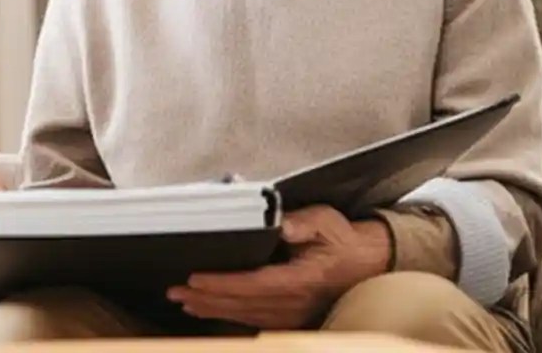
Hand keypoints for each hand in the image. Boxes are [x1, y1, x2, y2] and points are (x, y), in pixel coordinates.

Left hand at [166, 205, 390, 329]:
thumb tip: (282, 225)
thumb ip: (302, 223)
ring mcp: (292, 315)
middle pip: (241, 304)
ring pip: (243, 316)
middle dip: (205, 298)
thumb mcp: (325, 221)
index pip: (253, 284)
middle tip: (174, 291)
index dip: (221, 283)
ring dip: (212, 309)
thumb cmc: (341, 240)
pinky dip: (227, 315)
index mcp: (301, 280)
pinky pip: (252, 320)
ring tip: (183, 301)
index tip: (194, 278)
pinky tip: (207, 310)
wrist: (367, 264)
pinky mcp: (289, 319)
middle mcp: (294, 303)